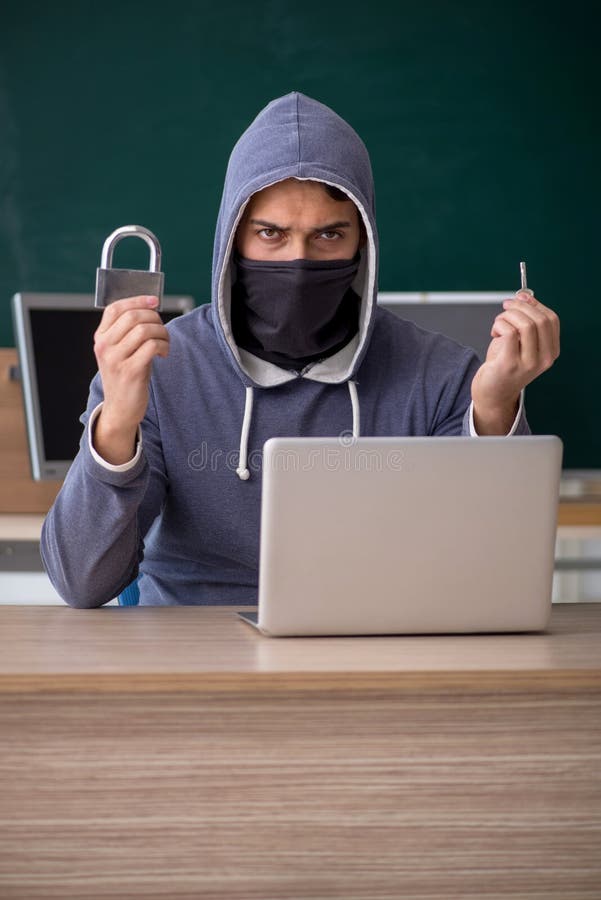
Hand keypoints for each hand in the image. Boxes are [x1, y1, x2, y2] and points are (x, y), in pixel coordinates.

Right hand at [92, 295, 168, 463]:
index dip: (137, 300)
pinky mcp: (130, 371)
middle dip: (154, 318)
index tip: (154, 301)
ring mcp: (116, 359)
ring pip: (144, 330)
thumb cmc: (125, 377)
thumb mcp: (119, 352)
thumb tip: (150, 308)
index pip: (115, 308)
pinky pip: (151, 346)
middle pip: (133, 316)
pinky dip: (163, 346)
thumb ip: (127, 331)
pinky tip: (163, 354)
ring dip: (162, 333)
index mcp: (100, 338)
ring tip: (164, 343)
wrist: (120, 409)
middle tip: (162, 329)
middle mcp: (104, 347)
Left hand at [471, 291, 559, 434]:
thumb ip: (525, 322)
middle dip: (520, 307)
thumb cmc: (505, 364)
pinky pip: (509, 332)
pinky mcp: (509, 363)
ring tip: (499, 323)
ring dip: (508, 316)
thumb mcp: (521, 343)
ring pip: (525, 324)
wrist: (493, 393)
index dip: (535, 304)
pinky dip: (499, 325)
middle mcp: (544, 358)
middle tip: (506, 307)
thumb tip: (524, 297)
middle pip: (539, 320)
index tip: (522, 298)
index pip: (551, 319)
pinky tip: (494, 332)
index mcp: (551, 351)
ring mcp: (528, 363)